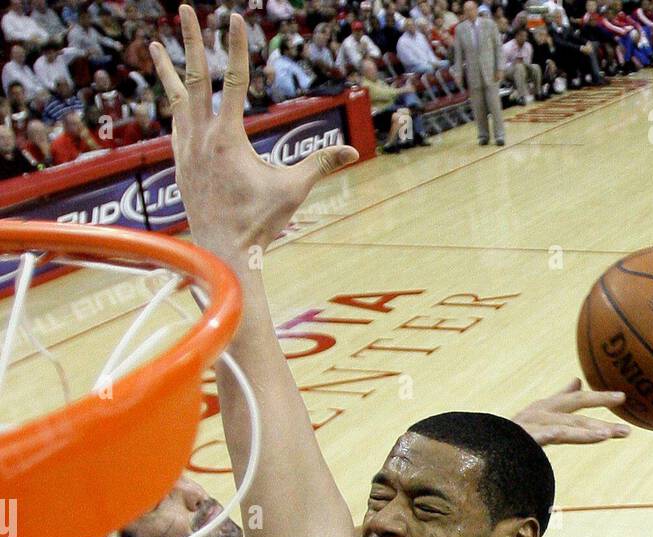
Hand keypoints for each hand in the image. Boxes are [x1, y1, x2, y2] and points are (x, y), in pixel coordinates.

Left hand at [149, 6, 358, 261]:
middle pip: (195, 77)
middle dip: (192, 39)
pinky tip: (171, 97)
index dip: (237, 46)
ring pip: (175, 99)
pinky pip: (175, 125)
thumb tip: (354, 152)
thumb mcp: (292, 190)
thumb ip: (320, 164)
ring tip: (156, 45)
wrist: (222, 254)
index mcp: (228, 138)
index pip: (235, 80)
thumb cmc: (259, 223)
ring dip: (168, 70)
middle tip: (185, 7)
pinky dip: (174, 106)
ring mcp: (186, 150)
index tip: (234, 16)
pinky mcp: (180, 165)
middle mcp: (201, 138)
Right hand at [513, 379, 629, 445]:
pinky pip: (539, 436)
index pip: (577, 401)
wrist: (480, 443)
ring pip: (562, 427)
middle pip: (575, 411)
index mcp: (544, 407)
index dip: (599, 397)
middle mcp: (538, 412)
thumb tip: (577, 380)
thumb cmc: (510, 430)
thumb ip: (559, 397)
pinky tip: (562, 435)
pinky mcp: (519, 438)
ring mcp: (529, 425)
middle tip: (625, 428)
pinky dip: (550, 434)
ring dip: (584, 432)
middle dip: (601, 416)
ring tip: (605, 436)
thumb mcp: (537, 413)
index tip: (623, 398)